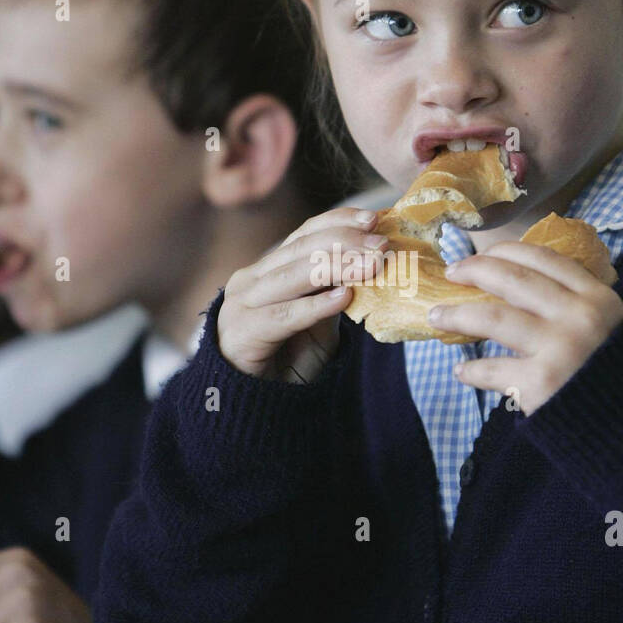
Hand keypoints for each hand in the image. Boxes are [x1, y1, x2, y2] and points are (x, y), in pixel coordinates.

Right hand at [217, 206, 388, 380]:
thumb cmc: (289, 358)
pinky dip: (314, 305)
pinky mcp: (241, 331)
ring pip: (294, 276)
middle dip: (346, 242)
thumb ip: (336, 291)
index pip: (306, 233)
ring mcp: (242, 303)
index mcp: (270, 267)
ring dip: (337, 267)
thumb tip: (374, 265)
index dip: (340, 221)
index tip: (375, 219)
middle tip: (381, 245)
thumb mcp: (321, 319)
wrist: (255, 403)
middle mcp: (252, 278)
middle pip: (302, 249)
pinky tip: (343, 298)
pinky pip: (283, 315)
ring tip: (371, 265)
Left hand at [428, 240, 622, 415]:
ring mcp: (559, 349)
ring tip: (437, 317)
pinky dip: (470, 370)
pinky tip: (461, 371)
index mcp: (597, 297)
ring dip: (457, 314)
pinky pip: (490, 369)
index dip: (506, 252)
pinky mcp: (540, 383)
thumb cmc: (615, 376)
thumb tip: (517, 285)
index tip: (481, 254)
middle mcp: (579, 317)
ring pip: (492, 317)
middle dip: (475, 270)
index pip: (544, 259)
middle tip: (452, 273)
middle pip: (513, 280)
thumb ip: (576, 304)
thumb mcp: (609, 327)